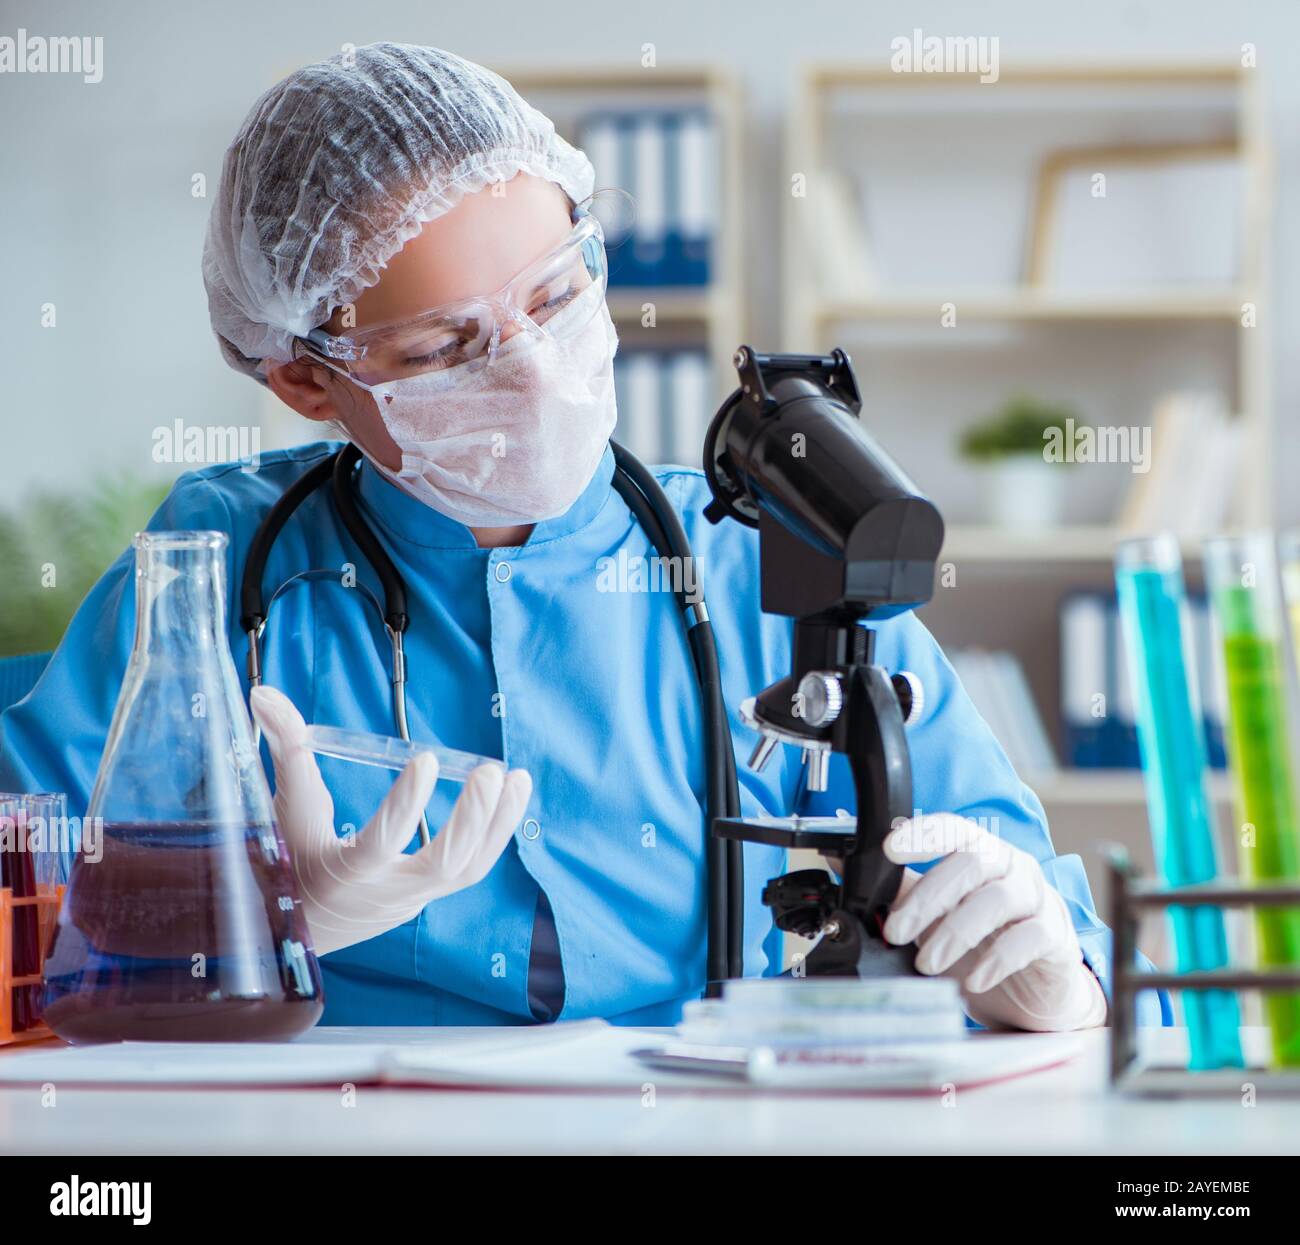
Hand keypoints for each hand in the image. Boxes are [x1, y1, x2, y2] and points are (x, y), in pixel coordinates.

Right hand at [250, 685, 531, 955]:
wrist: (293, 931)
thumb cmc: (283, 865)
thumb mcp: (282, 809)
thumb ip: (284, 749)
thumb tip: (263, 695)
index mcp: (343, 876)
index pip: (380, 843)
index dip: (404, 805)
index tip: (424, 759)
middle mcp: (385, 895)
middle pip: (443, 866)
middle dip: (472, 820)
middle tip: (489, 771)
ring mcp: (412, 899)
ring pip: (469, 870)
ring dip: (497, 823)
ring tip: (516, 776)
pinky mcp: (429, 895)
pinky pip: (473, 866)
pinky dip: (496, 831)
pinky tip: (512, 794)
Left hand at [880, 813, 1106, 1031]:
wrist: (1031, 990)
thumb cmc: (980, 940)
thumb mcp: (935, 914)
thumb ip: (898, 888)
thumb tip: (844, 862)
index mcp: (979, 852)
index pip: (952, 829)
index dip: (921, 834)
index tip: (888, 850)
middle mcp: (1011, 867)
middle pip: (971, 864)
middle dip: (927, 898)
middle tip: (896, 932)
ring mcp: (1038, 898)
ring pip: (998, 899)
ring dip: (955, 932)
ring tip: (927, 964)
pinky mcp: (1056, 936)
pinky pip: (1030, 938)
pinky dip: (997, 959)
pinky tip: (973, 979)